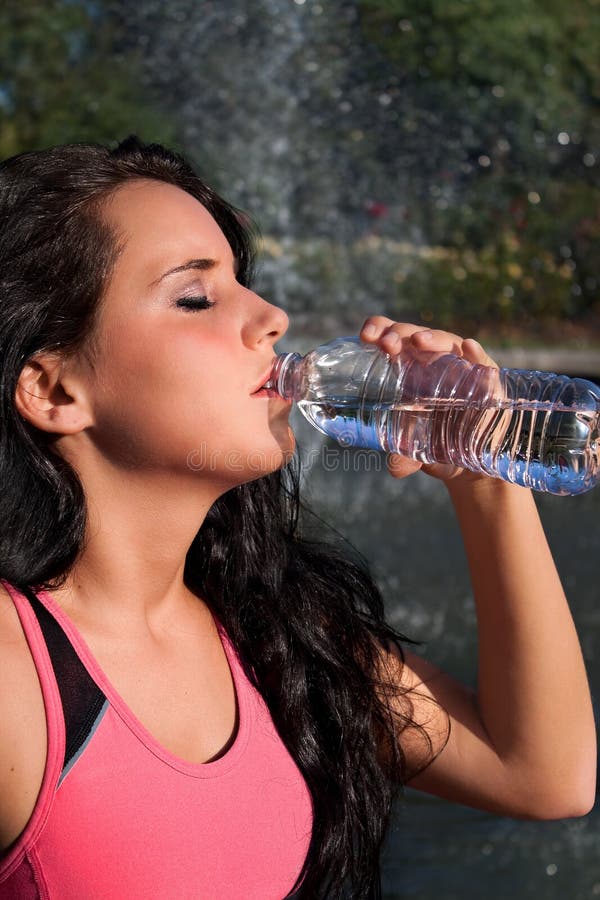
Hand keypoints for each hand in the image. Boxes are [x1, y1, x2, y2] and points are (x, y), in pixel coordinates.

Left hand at [359, 317, 497, 484]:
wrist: (470, 462)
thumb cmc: (434, 444)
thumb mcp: (414, 451)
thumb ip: (403, 457)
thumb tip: (395, 468)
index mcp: (408, 368)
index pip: (390, 336)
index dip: (377, 329)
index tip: (365, 337)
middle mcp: (433, 360)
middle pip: (414, 335)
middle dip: (399, 335)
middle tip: (386, 346)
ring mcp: (461, 366)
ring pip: (446, 342)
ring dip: (432, 339)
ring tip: (419, 342)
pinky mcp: (487, 379)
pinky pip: (483, 362)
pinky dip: (476, 355)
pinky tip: (469, 348)